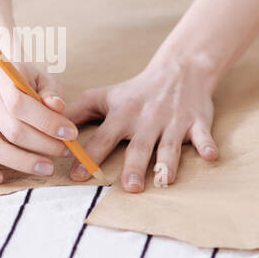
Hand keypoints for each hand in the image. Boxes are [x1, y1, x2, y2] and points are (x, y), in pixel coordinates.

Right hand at [0, 61, 77, 184]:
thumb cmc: (25, 79)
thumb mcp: (42, 78)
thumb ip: (51, 92)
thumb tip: (57, 106)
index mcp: (0, 78)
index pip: (19, 103)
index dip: (46, 122)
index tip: (70, 133)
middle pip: (11, 129)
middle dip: (44, 144)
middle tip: (66, 151)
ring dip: (22, 161)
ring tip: (48, 167)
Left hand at [65, 51, 218, 192]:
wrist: (179, 70)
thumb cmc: (136, 90)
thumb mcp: (104, 96)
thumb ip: (78, 112)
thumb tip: (48, 126)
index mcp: (122, 115)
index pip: (102, 138)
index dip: (88, 157)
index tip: (76, 177)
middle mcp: (146, 120)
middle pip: (139, 147)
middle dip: (134, 166)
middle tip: (129, 187)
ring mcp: (172, 122)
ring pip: (169, 146)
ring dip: (168, 163)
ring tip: (164, 181)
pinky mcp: (196, 122)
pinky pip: (202, 136)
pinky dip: (207, 146)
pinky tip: (211, 157)